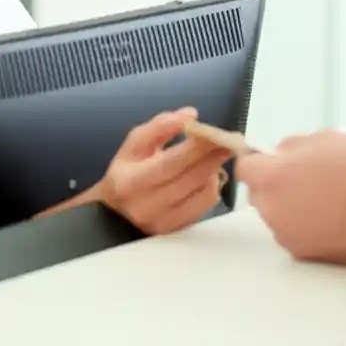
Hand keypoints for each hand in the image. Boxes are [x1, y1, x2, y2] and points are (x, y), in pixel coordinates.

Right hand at [99, 107, 230, 234]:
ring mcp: (163, 223)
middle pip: (192, 177)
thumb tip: (190, 115)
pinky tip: (207, 175)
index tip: (214, 131)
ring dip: (215, 169)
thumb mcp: (134, 143)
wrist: (116, 211)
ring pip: (204, 192)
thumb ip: (160, 125)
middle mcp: (146, 207)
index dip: (197, 146)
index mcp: (130, 181)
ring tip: (216, 154)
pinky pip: (206, 205)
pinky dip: (211, 186)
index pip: (171, 162)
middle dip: (214, 154)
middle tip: (229, 139)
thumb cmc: (128, 171)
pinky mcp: (178, 230)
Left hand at [237, 130, 345, 265]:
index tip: (273, 162)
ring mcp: (285, 233)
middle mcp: (271, 208)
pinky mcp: (301, 254)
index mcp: (272, 176)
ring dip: (292, 207)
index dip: (260, 162)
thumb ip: (295, 145)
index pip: (245, 167)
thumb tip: (282, 152)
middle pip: (260, 194)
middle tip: (306, 180)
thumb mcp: (328, 140)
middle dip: (275, 187)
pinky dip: (306, 228)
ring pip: (277, 215)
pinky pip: (295, 234)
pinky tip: (332, 219)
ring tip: (326, 200)